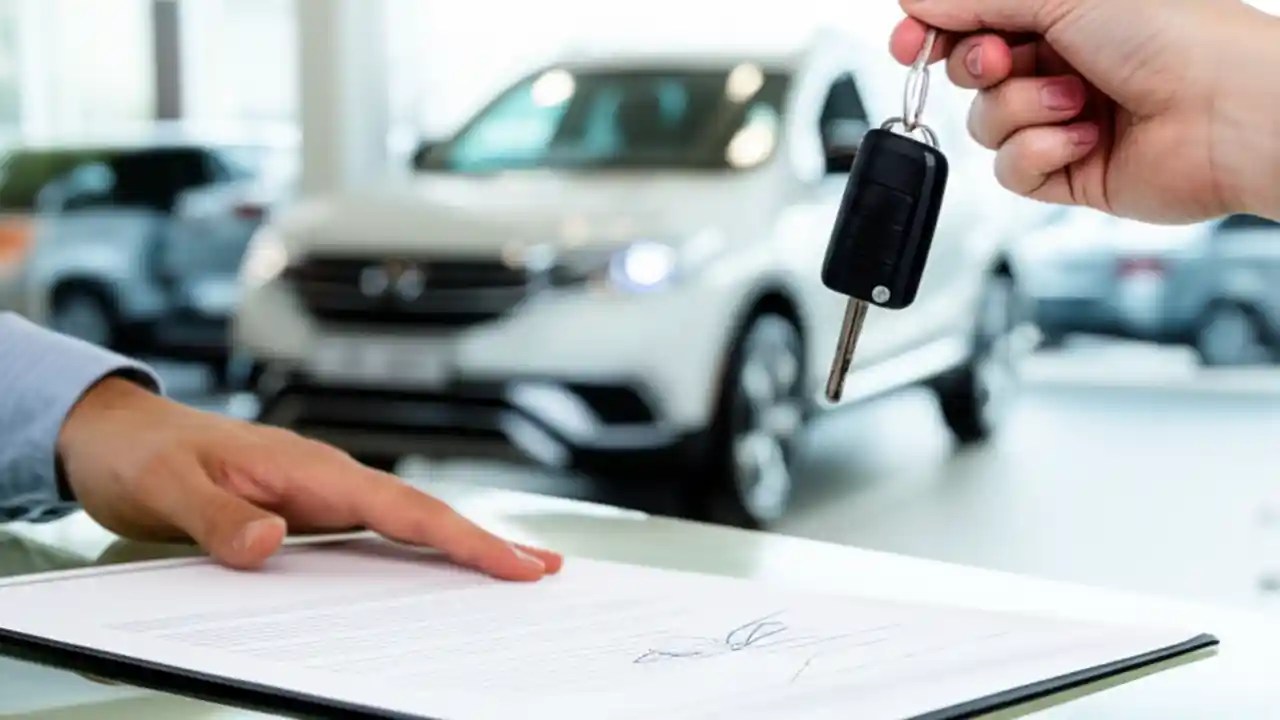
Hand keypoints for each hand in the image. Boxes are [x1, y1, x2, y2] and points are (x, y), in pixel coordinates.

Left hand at [56, 377, 562, 578]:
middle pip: (421, 513)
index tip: (513, 561)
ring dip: (457, 545)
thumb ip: (219, 518)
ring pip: (404, 522)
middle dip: (484, 541)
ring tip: (507, 569)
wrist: (118, 434)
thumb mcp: (168, 489)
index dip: (463, 537)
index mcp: (307, 468)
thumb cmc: (144, 455)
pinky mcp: (305, 509)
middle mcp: (324, 477)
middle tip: (541, 567)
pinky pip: (373, 534)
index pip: (401, 508)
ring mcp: (319, 493)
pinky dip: (416, 549)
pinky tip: (431, 567)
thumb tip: (272, 541)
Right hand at [890, 0, 1279, 222]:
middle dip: (981, 68)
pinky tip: (1084, 138)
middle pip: (970, 73)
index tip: (910, 43)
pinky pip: (1010, 171)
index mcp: (1064, 11)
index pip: (970, 21)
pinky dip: (1040, 153)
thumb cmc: (1176, 37)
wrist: (1229, 113)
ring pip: (985, 125)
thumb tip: (917, 4)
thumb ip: (977, 0)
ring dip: (1024, 111)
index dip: (933, 32)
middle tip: (1005, 61)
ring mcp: (1062, 118)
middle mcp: (1061, 61)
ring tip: (1076, 100)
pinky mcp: (1067, 171)